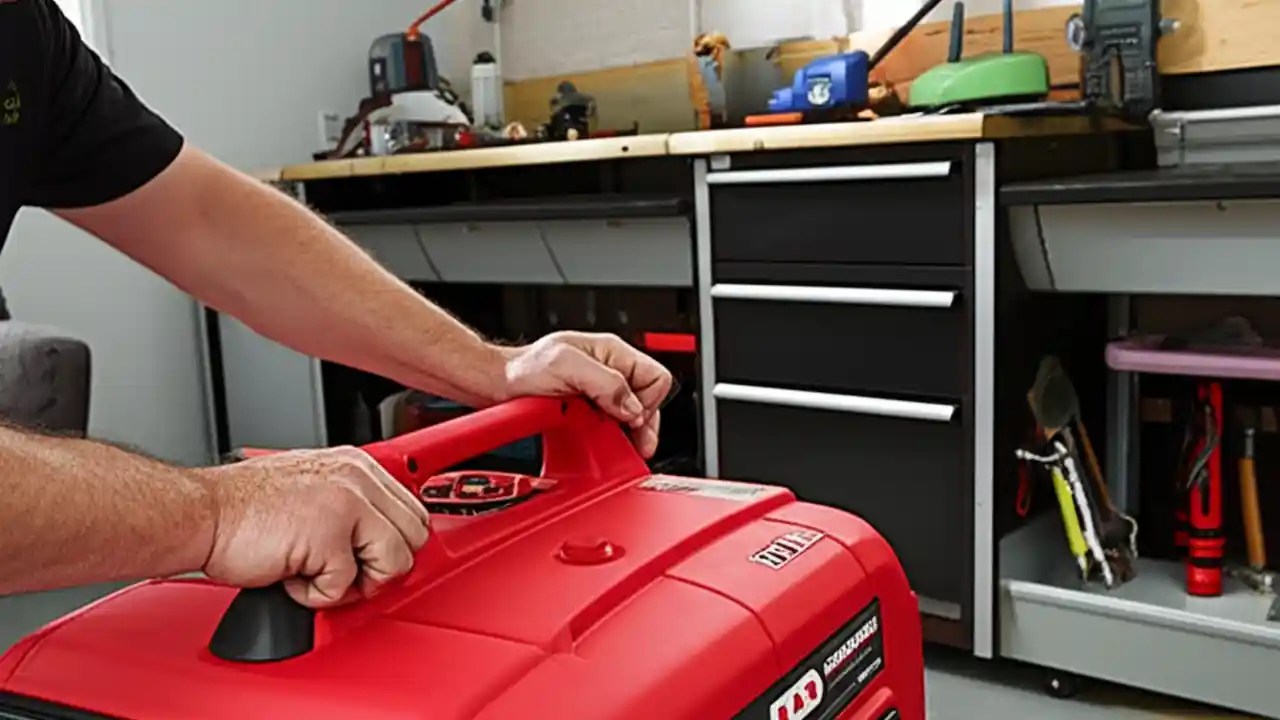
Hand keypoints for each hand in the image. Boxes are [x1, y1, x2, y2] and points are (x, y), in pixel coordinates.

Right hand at [198, 446, 429, 608]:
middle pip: (414, 536)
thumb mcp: (313, 489)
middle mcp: (357, 479)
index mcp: (356, 466)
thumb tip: (381, 539)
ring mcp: (346, 506)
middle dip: (382, 565)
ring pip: (394, 562)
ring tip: (316, 573)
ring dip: (354, 582)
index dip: (396, 543)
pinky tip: (291, 576)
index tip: (379, 558)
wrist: (200, 514)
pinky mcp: (328, 537)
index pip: (412, 509)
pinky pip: (346, 587)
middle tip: (343, 572)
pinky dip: (316, 595)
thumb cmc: (244, 509)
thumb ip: (350, 504)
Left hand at [503, 331, 672, 457]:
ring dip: (624, 430)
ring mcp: (601, 389)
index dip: (647, 401)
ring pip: (633, 415)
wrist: (498, 384)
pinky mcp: (590, 407)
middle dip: (641, 423)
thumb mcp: (567, 366)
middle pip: (648, 400)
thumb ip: (605, 382)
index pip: (655, 377)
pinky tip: (598, 438)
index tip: (628, 418)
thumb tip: (631, 406)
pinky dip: (609, 434)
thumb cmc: (524, 369)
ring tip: (610, 439)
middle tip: (629, 441)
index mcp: (612, 351)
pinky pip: (613, 424)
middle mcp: (610, 369)